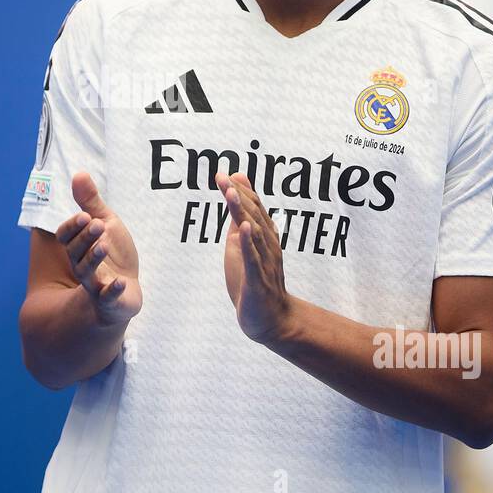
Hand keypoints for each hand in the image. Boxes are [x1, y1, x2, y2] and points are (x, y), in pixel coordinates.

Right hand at [55, 172, 142, 326]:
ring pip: (86, 273)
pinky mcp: (109, 300)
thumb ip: (91, 202)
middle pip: (75, 252)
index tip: (85, 216)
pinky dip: (112, 291)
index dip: (73, 226)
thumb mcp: (106, 223)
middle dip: (85, 238)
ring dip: (94, 258)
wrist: (128, 288)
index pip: (66, 236)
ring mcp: (94, 284)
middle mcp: (82, 265)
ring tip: (104, 246)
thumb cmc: (114, 254)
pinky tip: (121, 282)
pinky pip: (107, 297)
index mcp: (79, 246)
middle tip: (98, 224)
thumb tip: (79, 173)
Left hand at [216, 171, 292, 344]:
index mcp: (263, 236)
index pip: (253, 208)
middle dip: (237, 195)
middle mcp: (267, 246)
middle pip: (253, 215)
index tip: (222, 174)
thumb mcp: (241, 244)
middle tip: (222, 177)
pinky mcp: (258, 281)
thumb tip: (234, 188)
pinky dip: (249, 243)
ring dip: (243, 212)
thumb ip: (239, 217)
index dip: (238, 190)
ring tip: (230, 193)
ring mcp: (264, 263)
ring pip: (254, 233)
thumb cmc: (254, 280)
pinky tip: (243, 228)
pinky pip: (254, 260)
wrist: (270, 319)